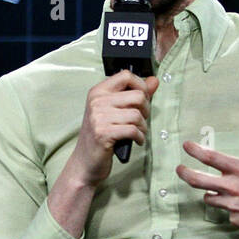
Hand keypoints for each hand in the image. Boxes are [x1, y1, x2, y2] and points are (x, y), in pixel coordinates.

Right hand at [66, 70, 160, 189]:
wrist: (84, 162)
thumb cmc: (101, 136)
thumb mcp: (115, 111)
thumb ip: (135, 94)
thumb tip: (154, 80)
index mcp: (98, 92)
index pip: (126, 75)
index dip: (141, 85)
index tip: (143, 98)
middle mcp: (96, 102)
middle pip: (137, 95)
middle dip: (146, 109)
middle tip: (141, 120)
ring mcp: (98, 117)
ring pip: (137, 115)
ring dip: (143, 127)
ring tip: (138, 132)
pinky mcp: (103, 134)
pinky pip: (133, 130)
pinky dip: (140, 137)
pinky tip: (136, 140)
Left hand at [176, 117, 238, 238]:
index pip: (212, 158)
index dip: (196, 151)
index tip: (186, 145)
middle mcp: (235, 187)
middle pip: (199, 180)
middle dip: (185, 173)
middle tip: (178, 169)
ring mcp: (234, 206)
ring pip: (209, 198)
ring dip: (211, 194)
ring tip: (220, 191)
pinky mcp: (237, 221)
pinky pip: (227, 214)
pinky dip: (234, 210)